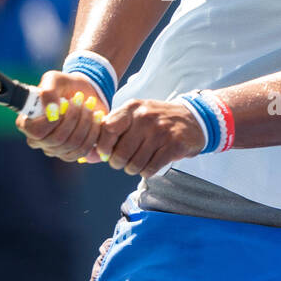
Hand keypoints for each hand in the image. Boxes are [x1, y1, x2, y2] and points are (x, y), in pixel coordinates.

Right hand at [15, 70, 108, 162]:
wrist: (83, 94)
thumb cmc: (63, 86)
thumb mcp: (53, 79)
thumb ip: (47, 92)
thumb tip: (51, 113)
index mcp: (27, 124)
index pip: (37, 132)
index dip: (55, 119)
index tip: (67, 101)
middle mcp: (37, 141)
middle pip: (57, 139)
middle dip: (74, 117)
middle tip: (81, 99)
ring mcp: (54, 150)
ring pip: (73, 144)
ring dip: (86, 123)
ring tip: (89, 106)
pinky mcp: (71, 154)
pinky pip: (84, 149)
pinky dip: (93, 132)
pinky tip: (96, 117)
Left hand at [92, 98, 206, 179]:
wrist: (192, 119)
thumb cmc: (156, 121)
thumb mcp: (134, 120)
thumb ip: (110, 136)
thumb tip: (88, 157)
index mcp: (132, 108)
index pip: (107, 129)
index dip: (103, 147)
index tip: (107, 153)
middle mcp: (145, 117)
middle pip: (120, 153)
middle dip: (119, 163)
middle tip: (125, 161)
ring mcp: (161, 130)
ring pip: (135, 164)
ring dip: (134, 169)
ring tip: (139, 162)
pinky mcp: (174, 144)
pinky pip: (151, 168)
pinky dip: (147, 171)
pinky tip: (150, 164)